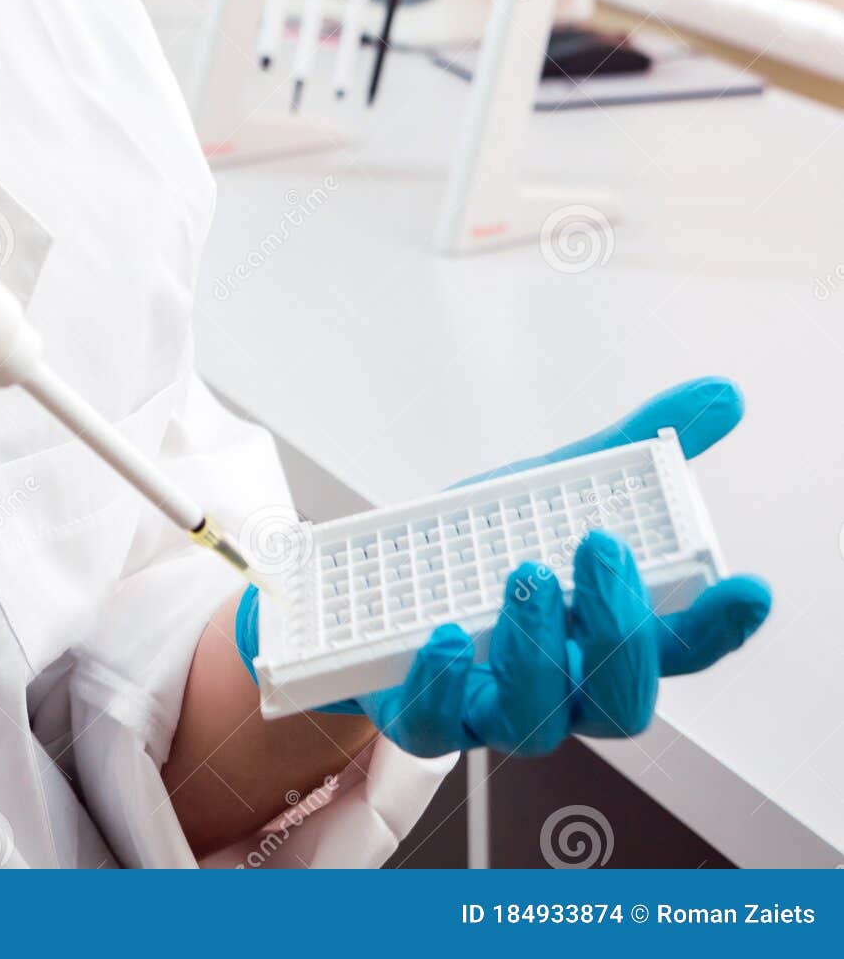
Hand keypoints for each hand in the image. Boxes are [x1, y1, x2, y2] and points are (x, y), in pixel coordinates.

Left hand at [235, 380, 770, 756]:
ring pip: (539, 718)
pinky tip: (445, 632)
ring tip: (525, 571)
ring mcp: (495, 709)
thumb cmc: (479, 550)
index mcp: (602, 635)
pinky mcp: (425, 716)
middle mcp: (562, 686)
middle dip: (619, 627)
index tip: (746, 586)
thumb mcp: (550, 485)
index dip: (717, 627)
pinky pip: (437, 723)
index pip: (680, 648)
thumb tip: (718, 397)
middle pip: (622, 700)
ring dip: (539, 645)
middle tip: (598, 545)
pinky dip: (442, 681)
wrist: (374, 582)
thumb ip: (628, 449)